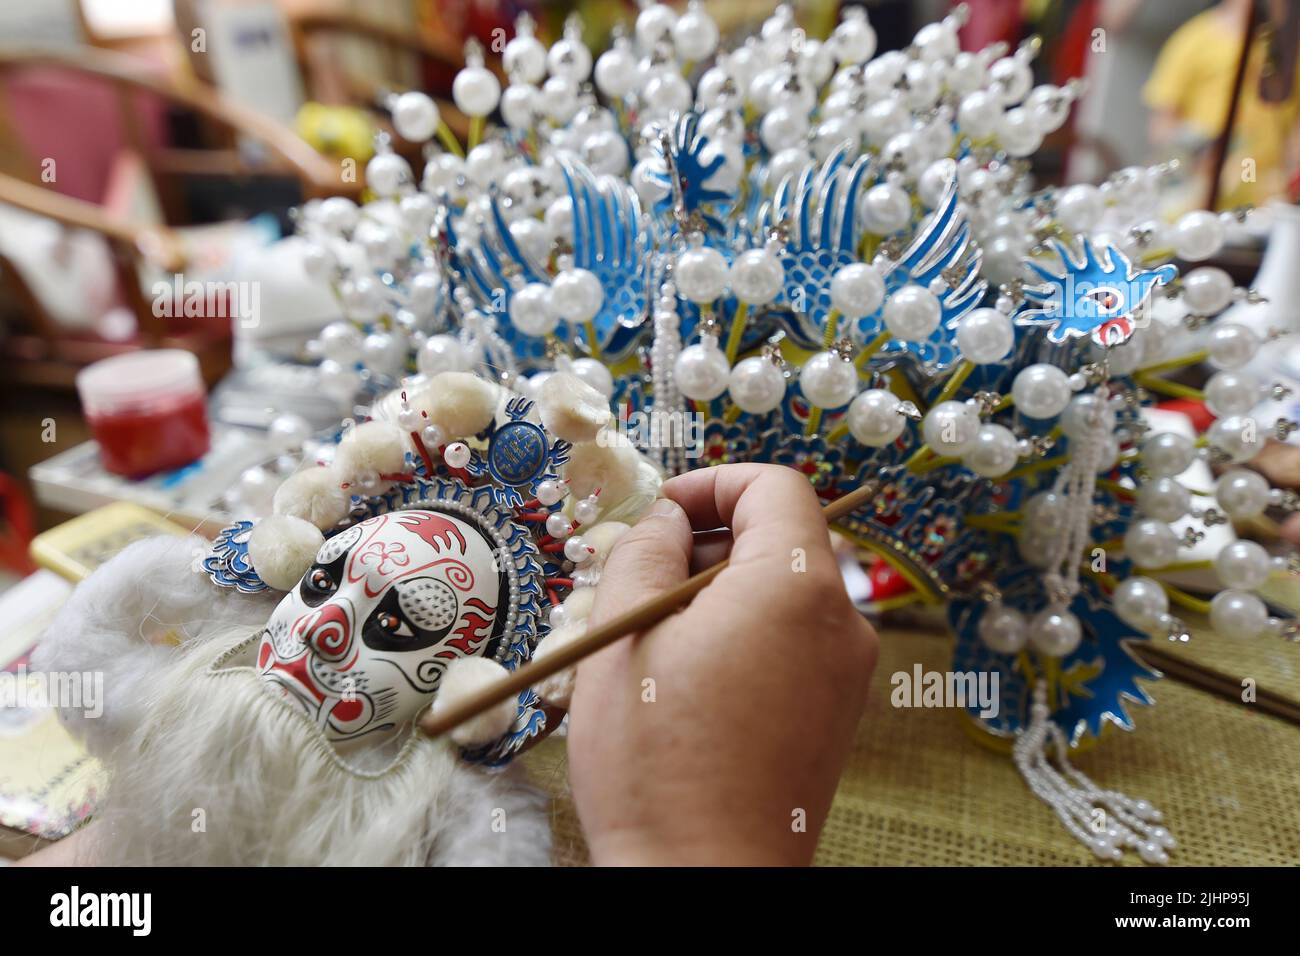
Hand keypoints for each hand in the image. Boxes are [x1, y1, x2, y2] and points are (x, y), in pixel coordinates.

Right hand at [566, 464, 877, 865]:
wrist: (705, 880)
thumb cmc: (657, 763)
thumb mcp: (624, 635)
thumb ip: (645, 551)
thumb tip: (667, 520)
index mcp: (796, 586)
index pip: (776, 486)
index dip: (713, 482)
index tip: (662, 511)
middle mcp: (841, 622)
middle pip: (781, 538)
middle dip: (708, 541)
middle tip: (638, 577)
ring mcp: (848, 673)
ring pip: (784, 591)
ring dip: (719, 590)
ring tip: (651, 636)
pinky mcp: (837, 713)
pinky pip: (794, 640)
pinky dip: (744, 632)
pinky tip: (685, 676)